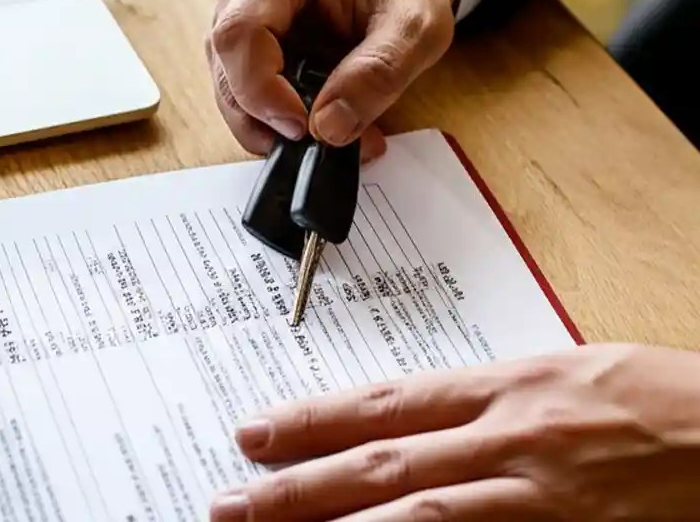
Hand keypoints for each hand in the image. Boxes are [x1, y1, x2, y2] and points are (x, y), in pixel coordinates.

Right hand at [206, 0, 458, 160]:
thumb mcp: (417, 26)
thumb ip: (379, 72)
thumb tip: (328, 128)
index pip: (239, 33)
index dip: (259, 90)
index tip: (302, 128)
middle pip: (227, 68)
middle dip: (269, 120)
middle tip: (328, 143)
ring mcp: (233, 14)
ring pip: (228, 89)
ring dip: (273, 126)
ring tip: (338, 133)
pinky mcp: (239, 45)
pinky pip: (240, 94)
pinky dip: (275, 121)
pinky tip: (320, 123)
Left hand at [210, 343, 699, 520]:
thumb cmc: (662, 401)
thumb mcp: (566, 379)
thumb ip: (488, 405)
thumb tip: (413, 429)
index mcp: (507, 386)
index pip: (385, 402)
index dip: (311, 418)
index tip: (253, 432)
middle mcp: (510, 435)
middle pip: (383, 461)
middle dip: (298, 485)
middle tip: (229, 501)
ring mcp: (540, 493)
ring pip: (419, 514)